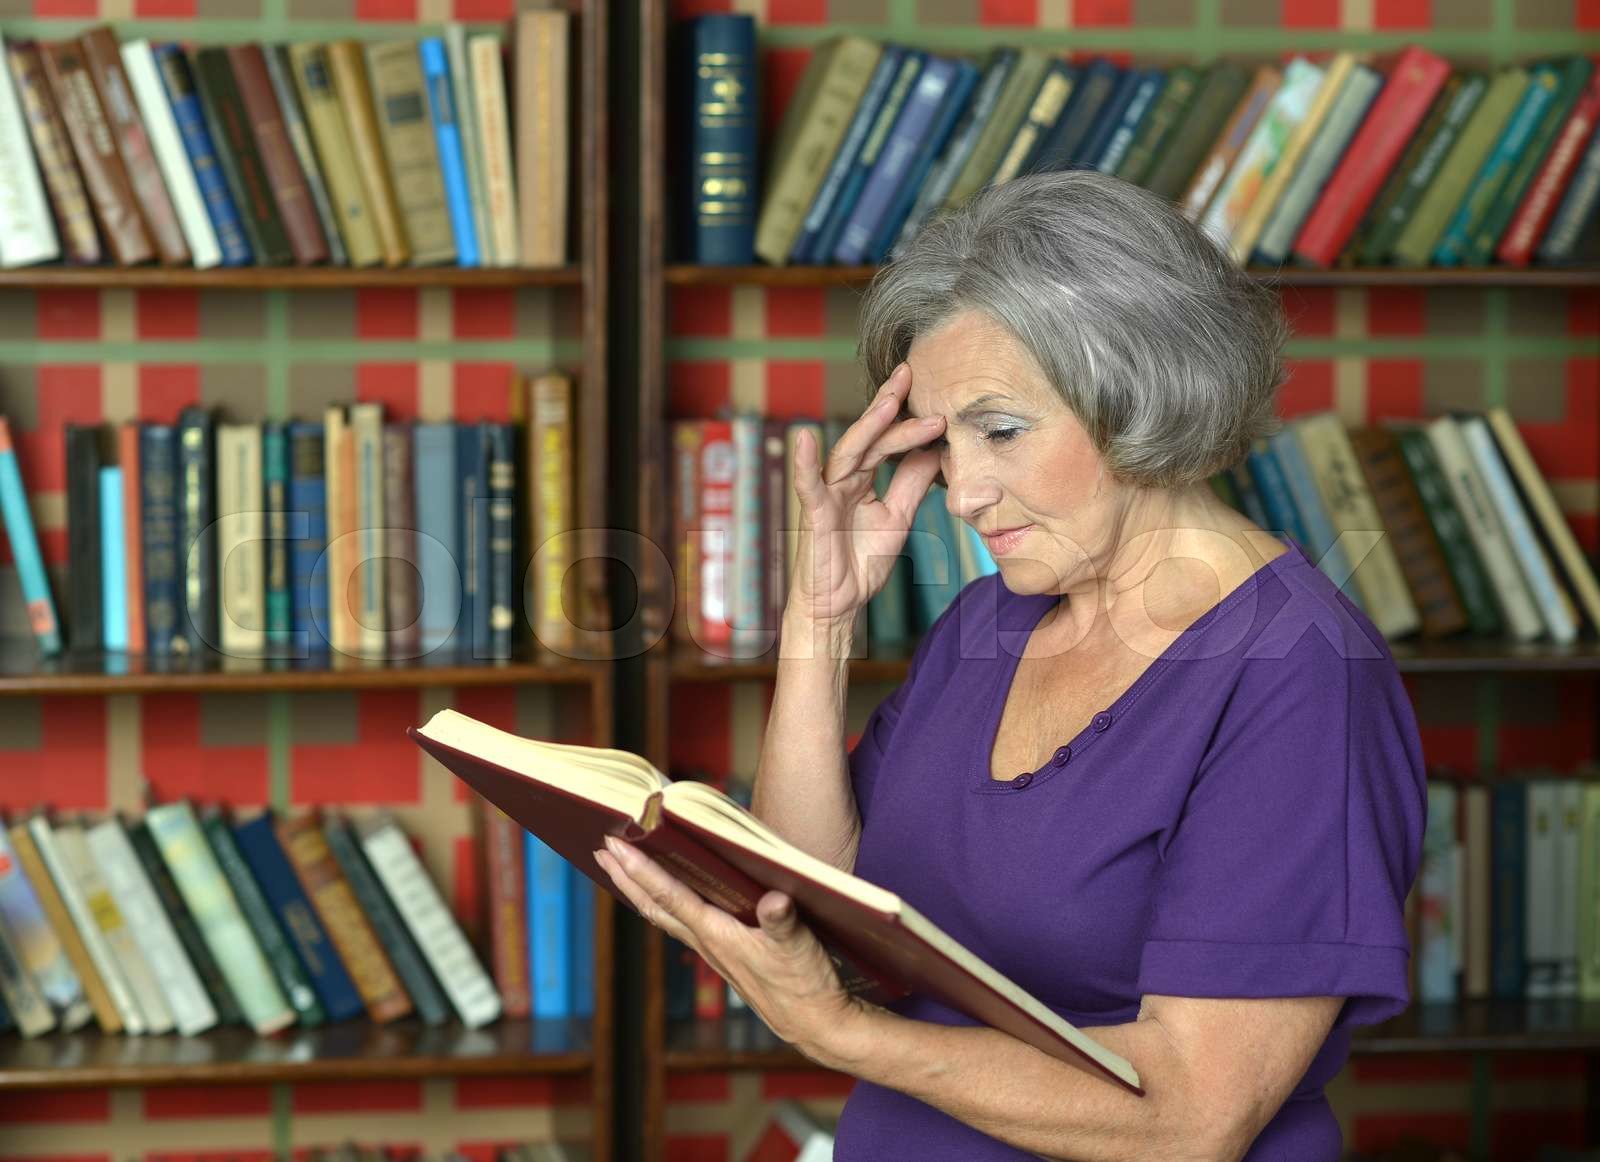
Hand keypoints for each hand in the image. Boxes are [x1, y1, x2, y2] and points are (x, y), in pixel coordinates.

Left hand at [595, 836, 867, 1065]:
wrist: (814, 1026)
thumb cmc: (806, 986)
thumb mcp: (799, 948)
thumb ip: (784, 922)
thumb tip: (774, 899)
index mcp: (718, 935)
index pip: (670, 896)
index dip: (640, 870)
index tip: (613, 846)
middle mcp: (708, 942)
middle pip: (655, 905)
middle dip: (625, 878)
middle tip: (599, 849)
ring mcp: (714, 950)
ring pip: (665, 916)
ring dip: (639, 890)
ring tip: (620, 869)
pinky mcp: (726, 955)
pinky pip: (683, 924)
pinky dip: (665, 904)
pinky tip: (667, 898)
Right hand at [789, 363, 945, 628]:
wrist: (837, 604)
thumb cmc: (860, 562)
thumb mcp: (897, 518)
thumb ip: (911, 485)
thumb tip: (937, 452)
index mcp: (863, 479)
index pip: (888, 443)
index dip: (910, 422)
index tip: (938, 404)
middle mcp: (843, 480)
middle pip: (869, 437)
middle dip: (889, 405)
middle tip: (910, 375)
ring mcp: (827, 494)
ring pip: (848, 452)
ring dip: (867, 426)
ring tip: (888, 400)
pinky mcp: (814, 515)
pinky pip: (808, 485)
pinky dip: (805, 462)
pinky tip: (806, 438)